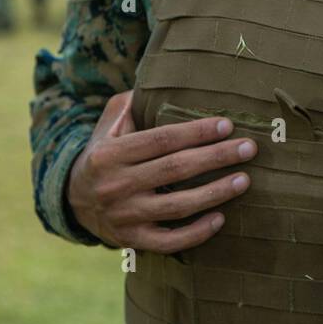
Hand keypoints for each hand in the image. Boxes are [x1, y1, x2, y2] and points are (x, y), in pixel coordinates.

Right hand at [66, 90, 257, 252]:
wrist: (73, 201)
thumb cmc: (104, 154)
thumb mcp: (107, 125)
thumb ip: (131, 104)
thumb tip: (160, 82)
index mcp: (110, 153)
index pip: (161, 140)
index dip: (196, 132)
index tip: (227, 125)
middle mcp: (115, 185)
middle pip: (174, 169)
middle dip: (216, 157)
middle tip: (248, 149)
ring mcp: (124, 216)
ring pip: (176, 206)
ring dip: (214, 193)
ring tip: (244, 181)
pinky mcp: (132, 240)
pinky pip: (168, 241)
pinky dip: (196, 233)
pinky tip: (221, 219)